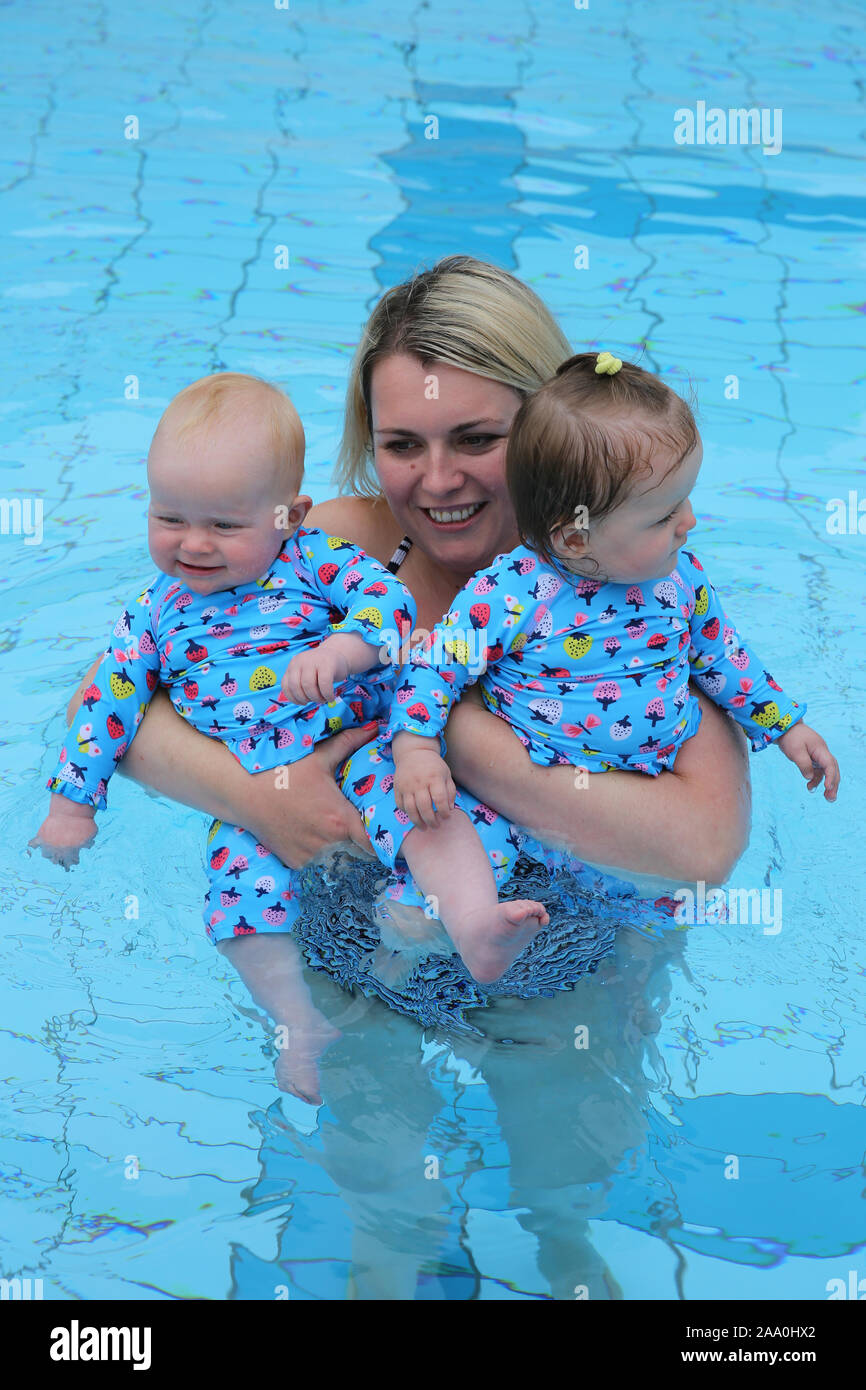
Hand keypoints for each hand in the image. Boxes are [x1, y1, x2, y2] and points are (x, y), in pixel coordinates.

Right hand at [30, 796, 97, 867]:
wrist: (71, 811)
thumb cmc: (84, 821)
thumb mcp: (91, 834)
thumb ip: (88, 843)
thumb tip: (88, 846)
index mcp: (71, 854)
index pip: (70, 863)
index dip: (73, 861)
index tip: (75, 859)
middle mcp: (58, 852)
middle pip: (57, 861)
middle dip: (61, 859)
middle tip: (63, 855)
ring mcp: (48, 844)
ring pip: (46, 855)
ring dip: (49, 853)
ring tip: (52, 849)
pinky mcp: (41, 836)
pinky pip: (34, 844)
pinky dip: (34, 844)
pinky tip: (35, 844)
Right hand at [241, 722, 380, 868]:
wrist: (243, 793)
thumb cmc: (283, 773)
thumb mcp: (317, 757)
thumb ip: (349, 743)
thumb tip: (374, 727)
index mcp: (340, 819)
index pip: (374, 842)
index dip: (379, 837)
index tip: (376, 827)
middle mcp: (329, 842)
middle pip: (356, 850)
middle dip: (357, 839)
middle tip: (350, 822)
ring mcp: (311, 856)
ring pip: (336, 857)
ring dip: (336, 846)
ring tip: (325, 825)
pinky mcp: (296, 863)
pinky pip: (315, 861)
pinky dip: (316, 852)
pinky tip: (307, 832)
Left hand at [282, 632, 380, 705]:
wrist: (338, 654)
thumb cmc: (321, 669)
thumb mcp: (306, 674)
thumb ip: (300, 684)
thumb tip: (300, 702)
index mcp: (293, 665)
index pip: (286, 685)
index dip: (293, 698)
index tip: (303, 703)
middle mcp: (300, 661)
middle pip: (296, 686)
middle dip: (305, 699)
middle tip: (315, 701)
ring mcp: (313, 661)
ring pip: (308, 686)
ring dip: (316, 698)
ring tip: (323, 699)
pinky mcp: (327, 664)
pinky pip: (324, 684)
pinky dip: (327, 695)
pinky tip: (331, 697)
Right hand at [393, 739, 455, 828]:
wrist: (414, 752)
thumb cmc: (433, 766)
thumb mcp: (446, 774)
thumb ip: (450, 792)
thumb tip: (449, 810)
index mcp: (434, 778)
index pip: (439, 799)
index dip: (444, 812)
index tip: (447, 817)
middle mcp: (419, 782)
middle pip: (424, 807)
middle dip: (431, 820)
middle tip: (436, 827)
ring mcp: (406, 785)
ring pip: (410, 809)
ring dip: (417, 822)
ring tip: (424, 828)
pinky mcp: (397, 788)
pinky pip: (400, 805)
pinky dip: (406, 813)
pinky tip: (414, 816)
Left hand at [777, 721, 839, 800]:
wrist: (786, 728)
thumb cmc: (791, 737)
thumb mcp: (795, 751)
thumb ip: (803, 764)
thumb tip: (809, 778)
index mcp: (820, 749)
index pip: (830, 764)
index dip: (831, 776)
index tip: (827, 787)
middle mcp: (822, 753)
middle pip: (833, 770)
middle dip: (834, 784)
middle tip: (830, 798)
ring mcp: (819, 756)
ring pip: (827, 772)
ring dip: (827, 784)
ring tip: (826, 798)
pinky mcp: (813, 759)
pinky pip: (818, 772)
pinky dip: (816, 780)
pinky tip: (810, 788)